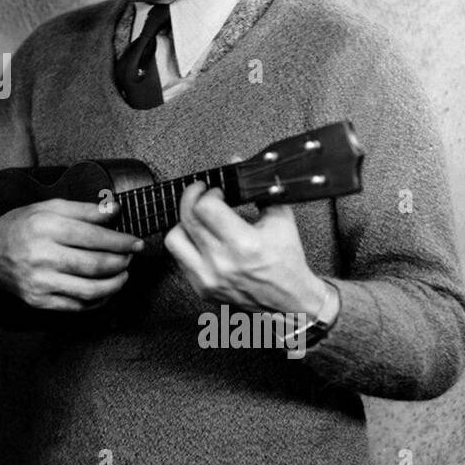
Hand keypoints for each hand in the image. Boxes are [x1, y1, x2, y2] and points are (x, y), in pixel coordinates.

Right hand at [0, 199, 140, 311]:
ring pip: (90, 289)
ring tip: (123, 275)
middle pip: (95, 264)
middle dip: (121, 262)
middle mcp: (42, 255)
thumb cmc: (18, 227)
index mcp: (46, 227)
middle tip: (131, 258)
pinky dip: (97, 300)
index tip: (136, 243)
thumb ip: (83, 209)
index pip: (94, 236)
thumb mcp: (47, 207)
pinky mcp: (39, 300)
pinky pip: (76, 306)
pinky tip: (105, 291)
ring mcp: (40, 281)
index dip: (121, 241)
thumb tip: (114, 210)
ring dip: (114, 284)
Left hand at [163, 183, 326, 316]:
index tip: (216, 191)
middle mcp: (223, 262)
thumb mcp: (280, 219)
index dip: (208, 192)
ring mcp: (209, 278)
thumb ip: (258, 189)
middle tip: (200, 194)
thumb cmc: (286, 261)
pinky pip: (179, 259)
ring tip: (197, 218)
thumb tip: (237, 163)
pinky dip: (187, 244)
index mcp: (245, 244)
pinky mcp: (202, 289)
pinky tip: (200, 239)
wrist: (290, 301)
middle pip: (187, 218)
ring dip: (183, 223)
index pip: (206, 207)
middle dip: (191, 198)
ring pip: (174, 239)